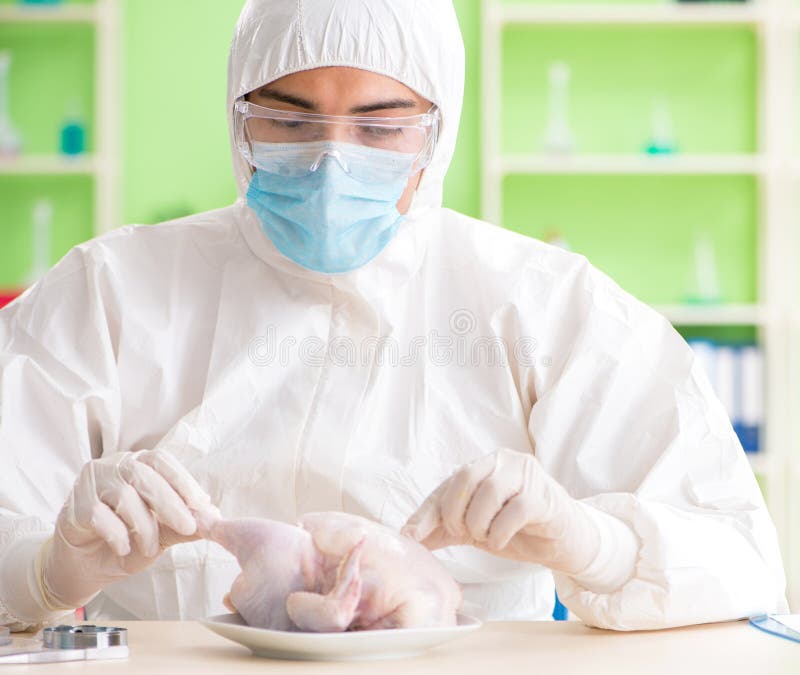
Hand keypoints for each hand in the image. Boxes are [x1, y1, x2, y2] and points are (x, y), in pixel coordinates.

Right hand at [38, 449, 212, 609]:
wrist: (88, 568)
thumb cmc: (129, 541)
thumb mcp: (162, 534)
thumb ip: (183, 524)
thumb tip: (214, 517)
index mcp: (138, 464)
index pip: (162, 462)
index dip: (183, 481)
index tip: (203, 504)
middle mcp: (114, 466)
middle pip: (145, 475)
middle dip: (171, 504)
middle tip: (188, 527)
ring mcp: (91, 483)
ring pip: (124, 495)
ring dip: (143, 526)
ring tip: (151, 549)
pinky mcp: (74, 506)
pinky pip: (98, 515)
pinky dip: (117, 535)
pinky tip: (124, 548)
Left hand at [401, 448, 604, 576]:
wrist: (563, 541)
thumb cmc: (516, 528)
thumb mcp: (474, 527)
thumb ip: (443, 528)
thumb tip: (406, 535)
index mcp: (484, 464)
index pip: (448, 483)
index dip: (428, 511)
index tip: (412, 535)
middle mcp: (504, 461)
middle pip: (465, 476)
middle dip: (454, 512)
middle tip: (460, 533)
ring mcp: (527, 475)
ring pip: (489, 492)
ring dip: (479, 524)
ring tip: (485, 537)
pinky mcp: (545, 496)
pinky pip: (515, 510)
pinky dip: (500, 532)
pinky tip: (500, 541)